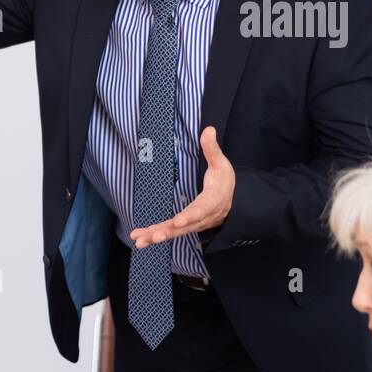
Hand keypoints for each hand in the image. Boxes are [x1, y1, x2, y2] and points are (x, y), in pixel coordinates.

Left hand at [130, 126, 234, 247]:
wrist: (233, 201)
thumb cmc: (224, 181)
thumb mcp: (221, 164)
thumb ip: (212, 149)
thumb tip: (208, 129)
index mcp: (213, 201)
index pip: (200, 210)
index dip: (189, 216)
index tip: (177, 222)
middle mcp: (202, 217)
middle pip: (184, 226)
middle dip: (168, 232)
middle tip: (153, 237)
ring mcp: (193, 224)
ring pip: (174, 232)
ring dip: (156, 236)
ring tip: (139, 241)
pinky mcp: (185, 226)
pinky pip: (170, 232)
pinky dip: (154, 236)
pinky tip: (139, 239)